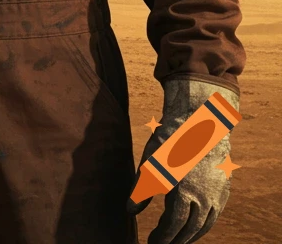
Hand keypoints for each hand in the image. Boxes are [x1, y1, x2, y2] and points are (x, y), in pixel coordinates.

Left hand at [128, 79, 238, 243]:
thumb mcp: (149, 162)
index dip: (162, 237)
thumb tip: (130, 211)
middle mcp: (203, 197)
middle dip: (176, 240)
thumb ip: (140, 189)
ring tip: (177, 241)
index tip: (152, 243)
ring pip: (204, 225)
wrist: (200, 122)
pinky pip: (215, 215)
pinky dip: (204, 225)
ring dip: (190, 236)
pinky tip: (195, 227)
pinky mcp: (224, 190)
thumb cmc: (169, 141)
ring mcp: (216, 195)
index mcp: (182, 190)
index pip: (173, 224)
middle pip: (189, 229)